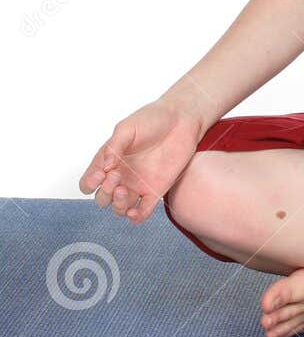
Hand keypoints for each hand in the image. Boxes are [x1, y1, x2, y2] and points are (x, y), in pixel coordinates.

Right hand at [79, 102, 202, 223]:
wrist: (181, 120)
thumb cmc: (152, 119)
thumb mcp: (127, 128)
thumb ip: (114, 146)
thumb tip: (104, 166)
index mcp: (109, 161)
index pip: (89, 182)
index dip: (89, 183)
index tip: (99, 174)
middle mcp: (121, 176)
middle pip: (103, 198)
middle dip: (104, 193)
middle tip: (115, 177)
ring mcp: (137, 185)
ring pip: (119, 208)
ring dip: (117, 205)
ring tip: (123, 190)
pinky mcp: (155, 191)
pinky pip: (142, 212)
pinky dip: (136, 217)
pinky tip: (134, 212)